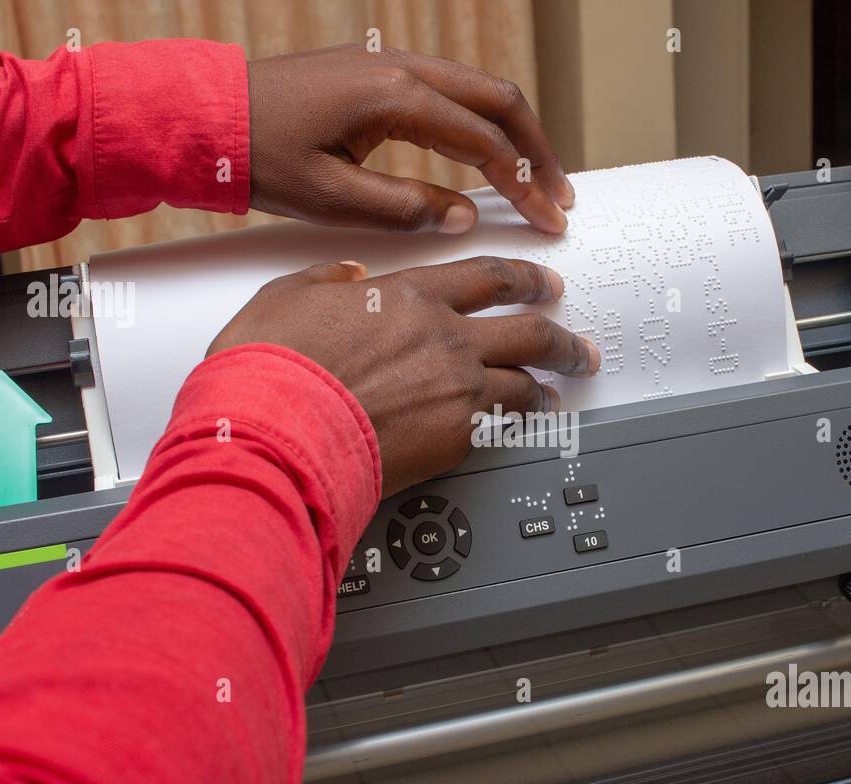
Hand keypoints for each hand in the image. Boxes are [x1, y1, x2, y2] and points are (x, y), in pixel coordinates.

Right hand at [208, 257, 599, 497]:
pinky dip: (521, 423)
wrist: (279, 430)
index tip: (542, 283)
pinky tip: (526, 425)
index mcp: (408, 295)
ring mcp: (458, 390)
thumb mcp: (287, 297)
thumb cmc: (273, 369)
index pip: (486, 277)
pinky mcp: (457, 439)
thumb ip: (325, 282)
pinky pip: (504, 426)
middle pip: (527, 330)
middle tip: (577, 342)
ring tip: (560, 389)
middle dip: (560, 335)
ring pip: (525, 382)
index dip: (523, 278)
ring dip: (549, 384)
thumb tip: (345, 278)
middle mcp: (446, 338)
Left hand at [247, 45, 573, 235]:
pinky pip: (448, 92)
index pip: (485, 142)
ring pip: (477, 91)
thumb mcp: (333, 199)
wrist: (206, 117)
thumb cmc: (258, 154)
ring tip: (537, 178)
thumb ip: (407, 209)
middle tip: (561, 197)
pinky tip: (488, 155)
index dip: (525, 185)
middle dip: (538, 150)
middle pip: (498, 101)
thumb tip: (464, 218)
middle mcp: (400, 69)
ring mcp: (389, 66)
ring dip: (514, 133)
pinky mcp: (377, 76)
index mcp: (395, 97)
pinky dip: (480, 123)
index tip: (548, 220)